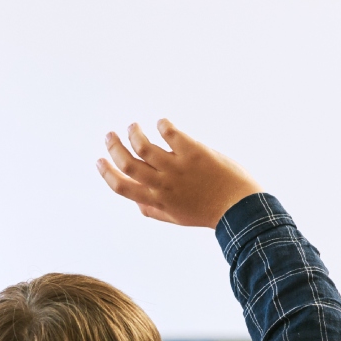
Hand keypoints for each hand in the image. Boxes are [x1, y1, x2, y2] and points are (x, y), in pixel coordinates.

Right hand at [96, 119, 260, 227]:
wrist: (241, 208)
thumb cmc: (211, 212)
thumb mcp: (179, 217)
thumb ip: (155, 211)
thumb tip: (136, 202)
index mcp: (158, 200)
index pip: (122, 187)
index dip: (107, 172)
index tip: (100, 159)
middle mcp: (163, 184)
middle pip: (127, 163)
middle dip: (113, 147)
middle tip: (110, 135)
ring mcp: (177, 167)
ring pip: (143, 145)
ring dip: (133, 133)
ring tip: (134, 126)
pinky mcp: (193, 152)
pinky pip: (170, 132)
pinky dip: (162, 125)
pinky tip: (162, 123)